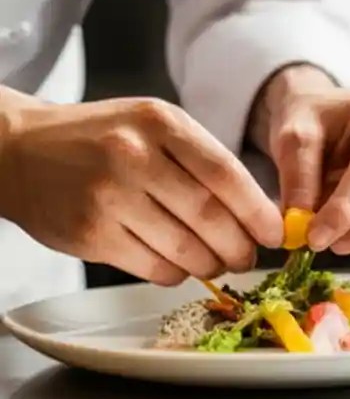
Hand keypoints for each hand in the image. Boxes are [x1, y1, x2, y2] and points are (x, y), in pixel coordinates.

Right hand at [0, 91, 281, 284]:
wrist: (20, 151)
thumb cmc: (102, 141)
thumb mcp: (153, 128)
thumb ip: (202, 161)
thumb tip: (257, 214)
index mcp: (160, 124)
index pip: (226, 173)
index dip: (258, 211)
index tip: (276, 233)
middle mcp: (134, 156)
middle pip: (210, 216)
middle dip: (240, 247)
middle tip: (249, 257)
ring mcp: (108, 196)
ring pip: (185, 249)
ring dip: (211, 265)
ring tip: (217, 263)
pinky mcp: (89, 233)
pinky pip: (153, 267)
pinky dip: (176, 274)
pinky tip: (176, 265)